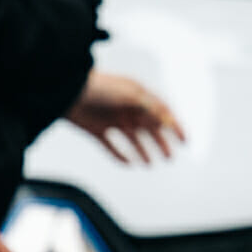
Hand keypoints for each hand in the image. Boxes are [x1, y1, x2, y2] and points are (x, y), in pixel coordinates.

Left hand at [64, 68, 184, 165]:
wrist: (66, 91)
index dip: (174, 126)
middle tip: (170, 157)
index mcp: (137, 95)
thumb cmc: (98, 87)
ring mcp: (112, 119)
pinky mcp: (96, 130)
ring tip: (152, 164)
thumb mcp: (129, 95)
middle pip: (149, 128)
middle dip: (161, 143)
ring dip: (144, 151)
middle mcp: (126, 108)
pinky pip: (112, 146)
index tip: (185, 141)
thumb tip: (167, 121)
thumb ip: (150, 108)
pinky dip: (121, 155)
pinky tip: (129, 164)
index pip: (162, 112)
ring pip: (133, 139)